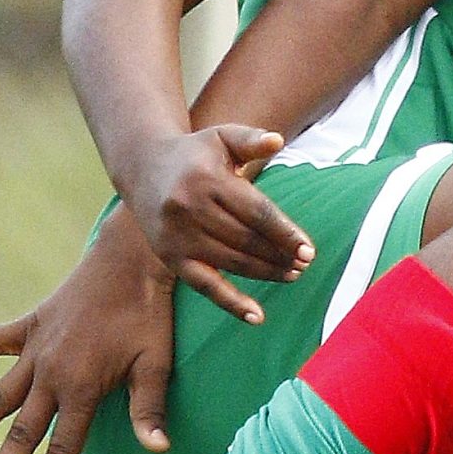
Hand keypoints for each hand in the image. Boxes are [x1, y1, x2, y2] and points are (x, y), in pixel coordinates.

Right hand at [0, 212, 175, 453]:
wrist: (131, 260)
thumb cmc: (149, 315)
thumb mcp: (156, 363)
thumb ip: (149, 409)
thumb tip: (159, 450)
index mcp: (82, 387)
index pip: (64, 445)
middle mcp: (51, 373)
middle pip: (23, 431)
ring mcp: (35, 349)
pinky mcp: (28, 325)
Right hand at [126, 125, 312, 318]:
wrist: (144, 168)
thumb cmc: (196, 153)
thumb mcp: (222, 137)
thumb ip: (251, 139)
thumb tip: (277, 139)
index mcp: (207, 179)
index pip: (255, 212)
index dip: (284, 233)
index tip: (308, 249)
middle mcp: (189, 209)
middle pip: (245, 239)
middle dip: (279, 255)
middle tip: (305, 264)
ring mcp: (177, 236)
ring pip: (230, 262)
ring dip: (265, 273)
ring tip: (292, 275)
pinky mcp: (170, 257)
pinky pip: (204, 286)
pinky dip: (231, 303)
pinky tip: (257, 316)